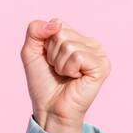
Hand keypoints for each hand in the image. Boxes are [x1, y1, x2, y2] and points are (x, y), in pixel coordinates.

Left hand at [20, 18, 111, 132]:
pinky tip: (75, 78)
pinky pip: (77, 56)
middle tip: (58, 70)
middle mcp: (91, 43)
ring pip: (68, 45)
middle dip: (52, 54)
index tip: (49, 61)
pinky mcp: (102, 66)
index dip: (46, 44)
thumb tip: (55, 24)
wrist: (49, 108)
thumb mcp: (30, 51)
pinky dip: (69, 69)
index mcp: (77, 37)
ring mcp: (99, 53)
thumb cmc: (43, 82)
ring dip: (60, 64)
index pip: (57, 23)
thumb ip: (35, 30)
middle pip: (61, 33)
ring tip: (66, 75)